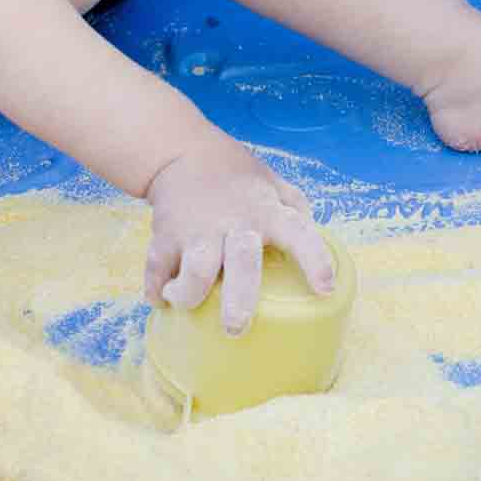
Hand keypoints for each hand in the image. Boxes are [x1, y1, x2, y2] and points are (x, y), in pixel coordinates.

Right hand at [142, 131, 335, 335]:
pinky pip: (157, 267)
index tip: (325, 289)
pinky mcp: (166, 234)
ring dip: (189, 293)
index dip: (314, 261)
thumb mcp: (274, 185)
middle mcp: (235, 222)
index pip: (299, 234)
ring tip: (185, 303)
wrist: (182, 151)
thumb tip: (315, 246)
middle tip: (236, 328)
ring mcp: (198, 229)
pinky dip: (155, 288)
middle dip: (239, 299)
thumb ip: (296, 212)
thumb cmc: (238, 178)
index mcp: (267, 211)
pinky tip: (161, 298)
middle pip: (241, 263)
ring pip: (196, 268)